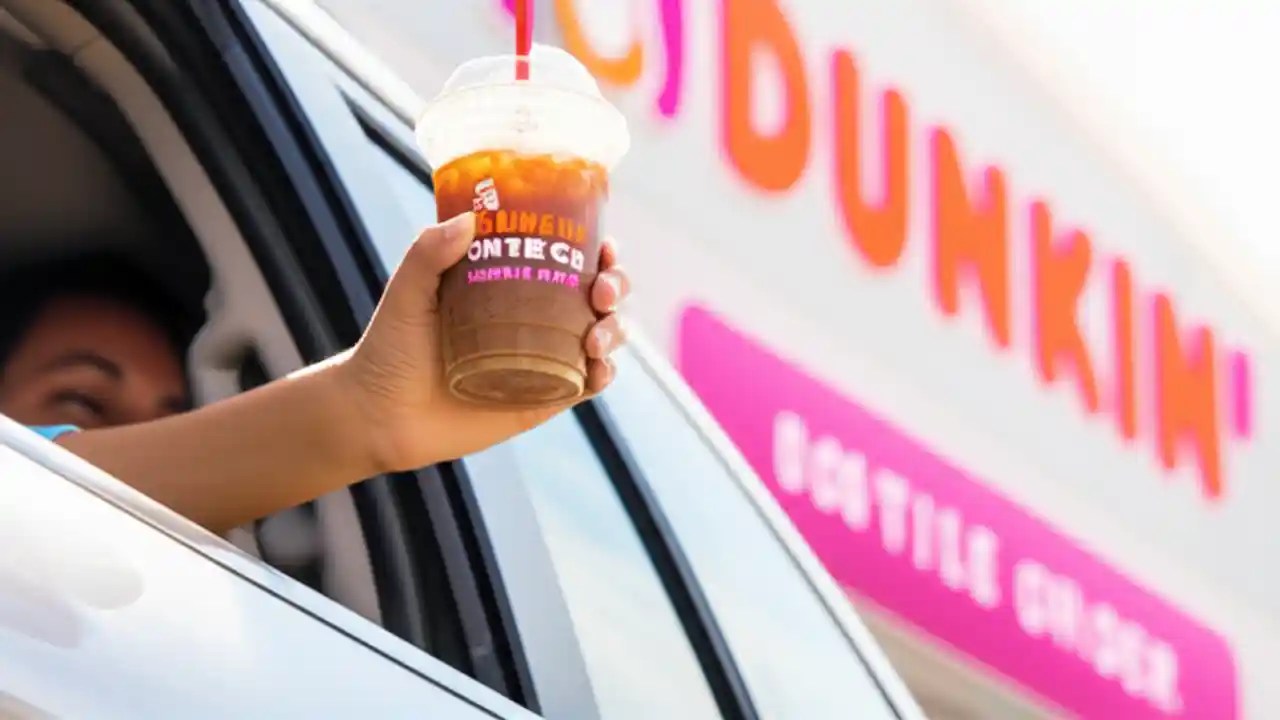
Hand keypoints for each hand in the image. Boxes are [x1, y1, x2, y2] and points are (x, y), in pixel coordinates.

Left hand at [339, 213, 630, 473]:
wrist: (380, 417)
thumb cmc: (390, 349)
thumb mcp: (406, 293)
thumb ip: (428, 253)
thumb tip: (470, 219)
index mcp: (512, 282)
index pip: (568, 257)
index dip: (598, 250)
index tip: (606, 246)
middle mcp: (536, 317)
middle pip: (598, 294)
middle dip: (617, 286)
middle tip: (602, 291)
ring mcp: (544, 359)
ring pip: (603, 336)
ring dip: (616, 330)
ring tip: (595, 338)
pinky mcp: (543, 399)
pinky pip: (587, 384)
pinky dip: (604, 374)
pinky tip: (598, 370)